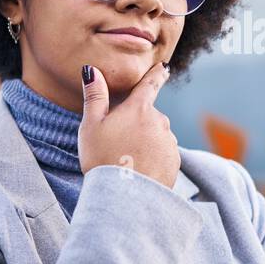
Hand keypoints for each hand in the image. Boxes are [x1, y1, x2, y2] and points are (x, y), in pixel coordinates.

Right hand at [77, 61, 179, 188]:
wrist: (123, 196)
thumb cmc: (102, 158)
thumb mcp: (90, 126)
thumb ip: (94, 96)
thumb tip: (92, 70)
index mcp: (138, 109)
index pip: (151, 84)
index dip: (157, 74)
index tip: (164, 67)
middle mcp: (159, 121)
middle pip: (149, 115)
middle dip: (138, 123)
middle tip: (118, 141)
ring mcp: (169, 142)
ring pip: (157, 135)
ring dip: (145, 142)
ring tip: (125, 159)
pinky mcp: (174, 162)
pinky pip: (163, 154)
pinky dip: (153, 158)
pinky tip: (138, 169)